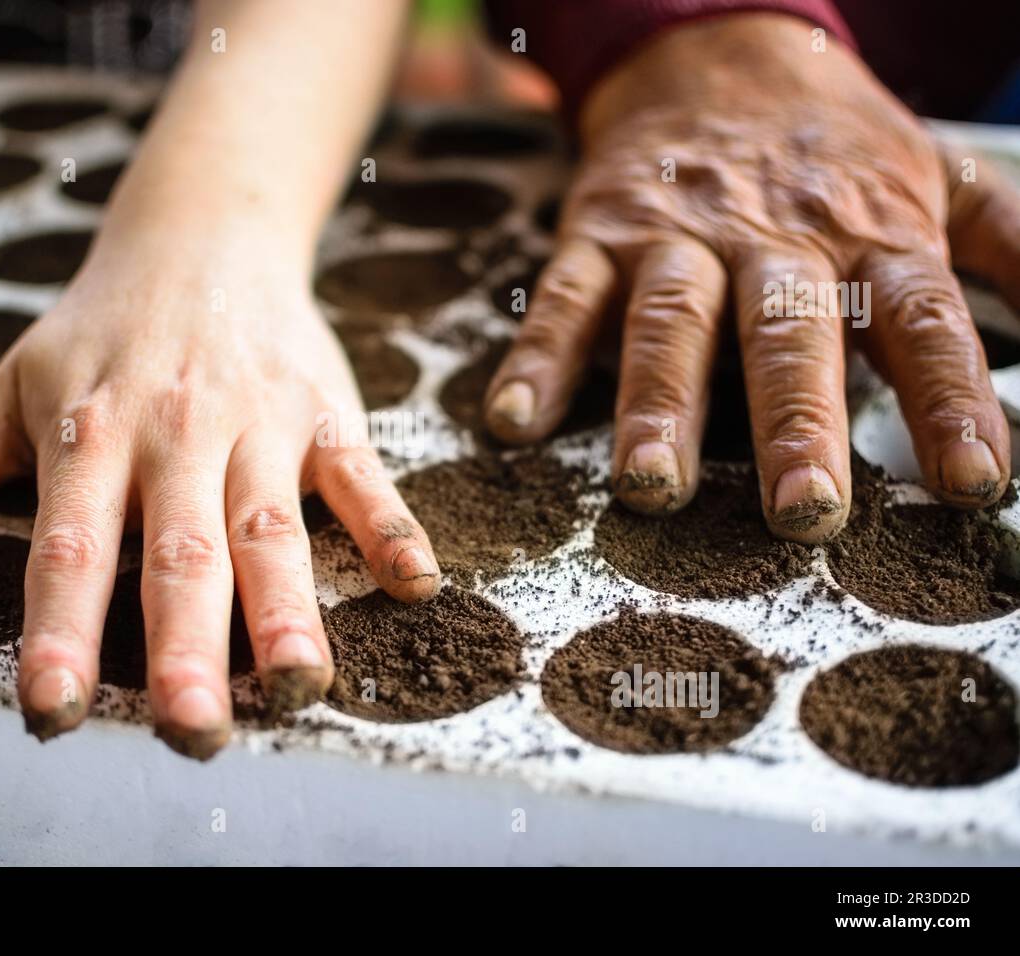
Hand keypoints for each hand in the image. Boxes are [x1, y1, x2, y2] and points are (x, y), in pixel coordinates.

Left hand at [0, 232, 439, 757]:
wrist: (201, 236)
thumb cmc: (99, 330)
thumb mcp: (11, 388)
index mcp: (91, 434)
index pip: (70, 545)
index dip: (58, 628)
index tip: (51, 709)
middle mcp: (175, 433)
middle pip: (181, 550)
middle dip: (185, 642)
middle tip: (189, 727)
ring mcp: (257, 420)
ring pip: (273, 524)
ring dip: (287, 606)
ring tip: (297, 686)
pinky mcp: (324, 410)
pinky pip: (361, 474)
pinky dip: (391, 526)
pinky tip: (415, 586)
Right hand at [484, 13, 1019, 541]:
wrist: (715, 53)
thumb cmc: (836, 146)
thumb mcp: (944, 179)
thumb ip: (1015, 248)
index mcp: (869, 234)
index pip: (920, 321)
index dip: (951, 400)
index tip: (975, 485)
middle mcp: (774, 240)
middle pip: (788, 333)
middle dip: (795, 424)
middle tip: (803, 514)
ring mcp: (677, 237)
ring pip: (668, 321)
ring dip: (657, 404)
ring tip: (649, 486)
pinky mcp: (598, 234)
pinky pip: (563, 297)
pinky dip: (539, 357)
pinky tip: (516, 421)